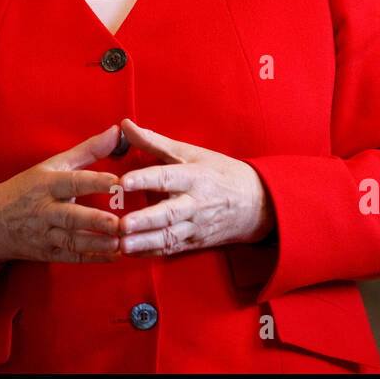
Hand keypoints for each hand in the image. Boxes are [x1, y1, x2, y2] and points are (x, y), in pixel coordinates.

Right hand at [0, 125, 122, 266]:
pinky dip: (92, 259)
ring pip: (71, 241)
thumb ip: (88, 150)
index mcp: (48, 184)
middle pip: (70, 216)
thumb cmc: (29, 188)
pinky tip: (114, 256)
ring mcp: (45, 234)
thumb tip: (117, 130)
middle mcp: (45, 210)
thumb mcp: (53, 165)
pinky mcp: (48, 253)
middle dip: (94, 220)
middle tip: (119, 223)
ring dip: (96, 244)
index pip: (72, 182)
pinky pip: (71, 257)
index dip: (95, 182)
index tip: (118, 182)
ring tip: (119, 243)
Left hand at [116, 118, 275, 256]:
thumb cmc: (219, 172)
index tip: (124, 181)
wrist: (257, 203)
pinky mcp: (195, 242)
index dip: (145, 179)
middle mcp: (195, 203)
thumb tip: (125, 125)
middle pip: (169, 213)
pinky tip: (130, 252)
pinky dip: (150, 252)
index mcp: (193, 176)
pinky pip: (171, 248)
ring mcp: (196, 225)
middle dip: (145, 220)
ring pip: (169, 236)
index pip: (167, 177)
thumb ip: (154, 141)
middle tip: (123, 223)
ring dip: (145, 242)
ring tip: (123, 244)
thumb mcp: (190, 152)